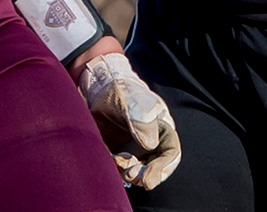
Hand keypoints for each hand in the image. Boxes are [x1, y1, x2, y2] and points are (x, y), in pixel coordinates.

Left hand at [76, 52, 179, 189]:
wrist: (97, 87)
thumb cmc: (120, 89)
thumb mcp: (132, 100)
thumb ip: (142, 120)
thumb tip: (151, 145)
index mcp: (161, 127)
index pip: (170, 153)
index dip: (162, 168)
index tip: (148, 179)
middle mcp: (150, 141)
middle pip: (154, 167)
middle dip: (144, 175)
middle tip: (131, 175)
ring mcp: (133, 148)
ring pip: (136, 170)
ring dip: (129, 174)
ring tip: (119, 165)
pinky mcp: (116, 152)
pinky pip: (118, 168)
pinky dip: (114, 169)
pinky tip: (109, 159)